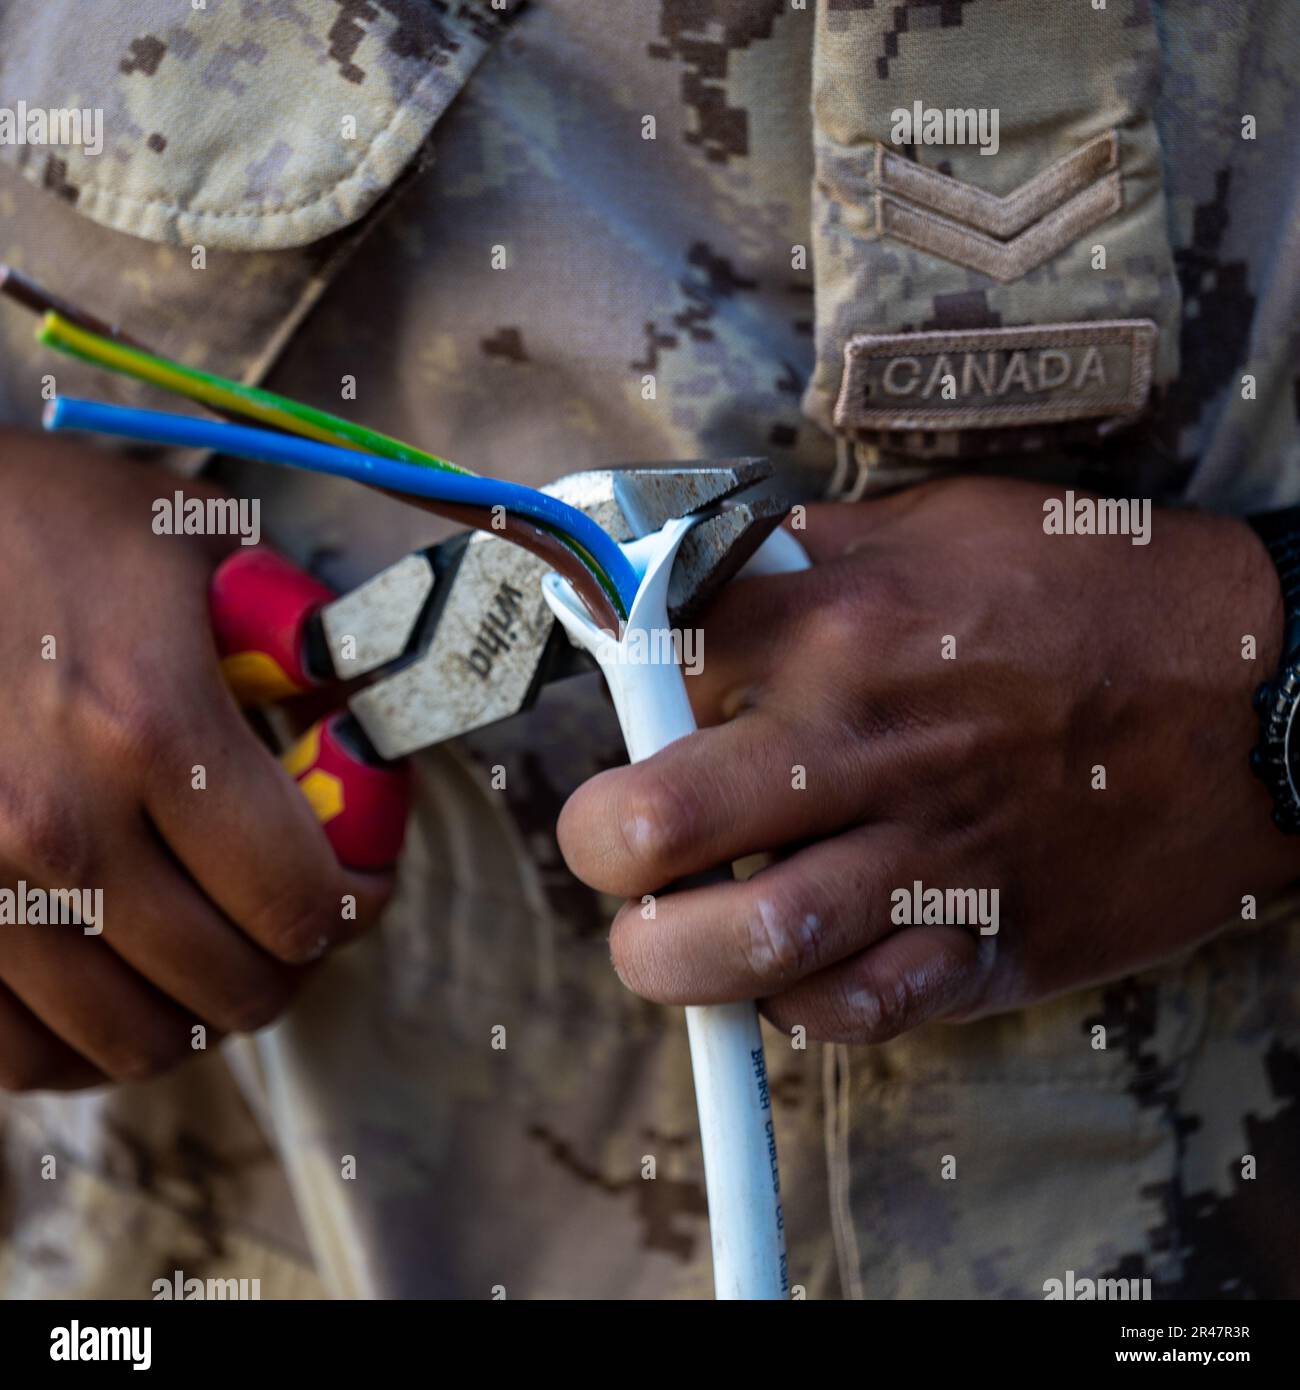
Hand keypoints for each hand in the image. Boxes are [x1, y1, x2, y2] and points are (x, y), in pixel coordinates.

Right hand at [0, 431, 389, 1090]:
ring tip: (211, 950)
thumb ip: (302, 639)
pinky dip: (87, 1041)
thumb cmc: (36, 525)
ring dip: (199, 1010)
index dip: (354, 903)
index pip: (302, 898)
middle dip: (290, 959)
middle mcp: (56, 827)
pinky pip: (17, 1055)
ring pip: (134, 1042)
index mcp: (151, 726)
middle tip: (291, 916)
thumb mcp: (192, 542)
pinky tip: (114, 982)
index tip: (357, 882)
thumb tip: (368, 734)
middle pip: (233, 987)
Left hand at [558, 476, 1291, 1042]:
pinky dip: (798, 1007)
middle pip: (652, 822)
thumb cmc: (1100, 591)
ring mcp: (924, 856)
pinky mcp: (987, 943)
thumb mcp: (947, 524)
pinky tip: (795, 975)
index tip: (644, 700)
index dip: (629, 685)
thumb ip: (814, 555)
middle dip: (602, 843)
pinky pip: (854, 1012)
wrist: (1266, 691)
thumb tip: (705, 572)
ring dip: (668, 954)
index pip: (653, 659)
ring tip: (666, 933)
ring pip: (738, 944)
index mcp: (842, 623)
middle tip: (618, 844)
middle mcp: (863, 744)